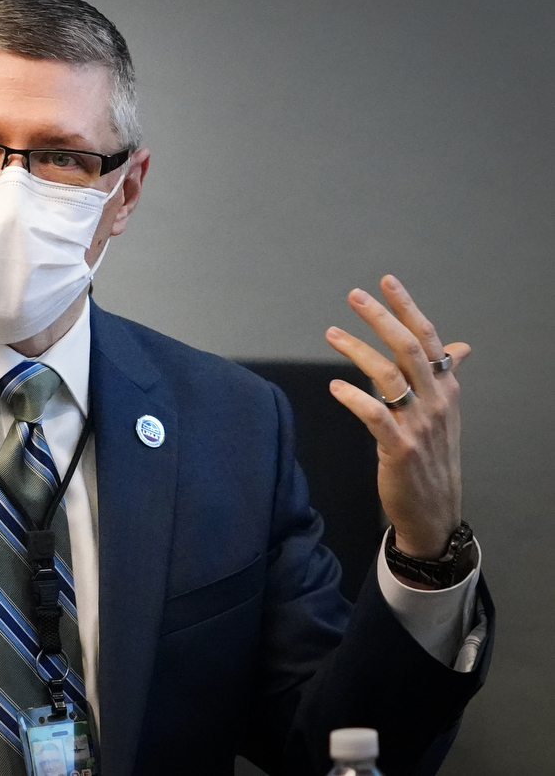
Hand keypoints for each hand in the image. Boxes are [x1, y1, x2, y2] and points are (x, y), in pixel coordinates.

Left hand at [324, 275, 468, 574]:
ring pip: (389, 375)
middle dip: (381, 318)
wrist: (434, 510)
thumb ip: (446, 375)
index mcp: (446, 388)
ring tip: (331, 332)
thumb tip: (460, 346)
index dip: (407, 308)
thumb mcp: (446, 413)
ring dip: (357, 350)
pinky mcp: (399, 448)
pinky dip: (355, 398)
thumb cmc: (434, 456)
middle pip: (408, 348)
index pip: (428, 338)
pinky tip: (335, 386)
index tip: (387, 281)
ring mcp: (419, 424)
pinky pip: (375, 415)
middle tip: (354, 295)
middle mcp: (436, 401)